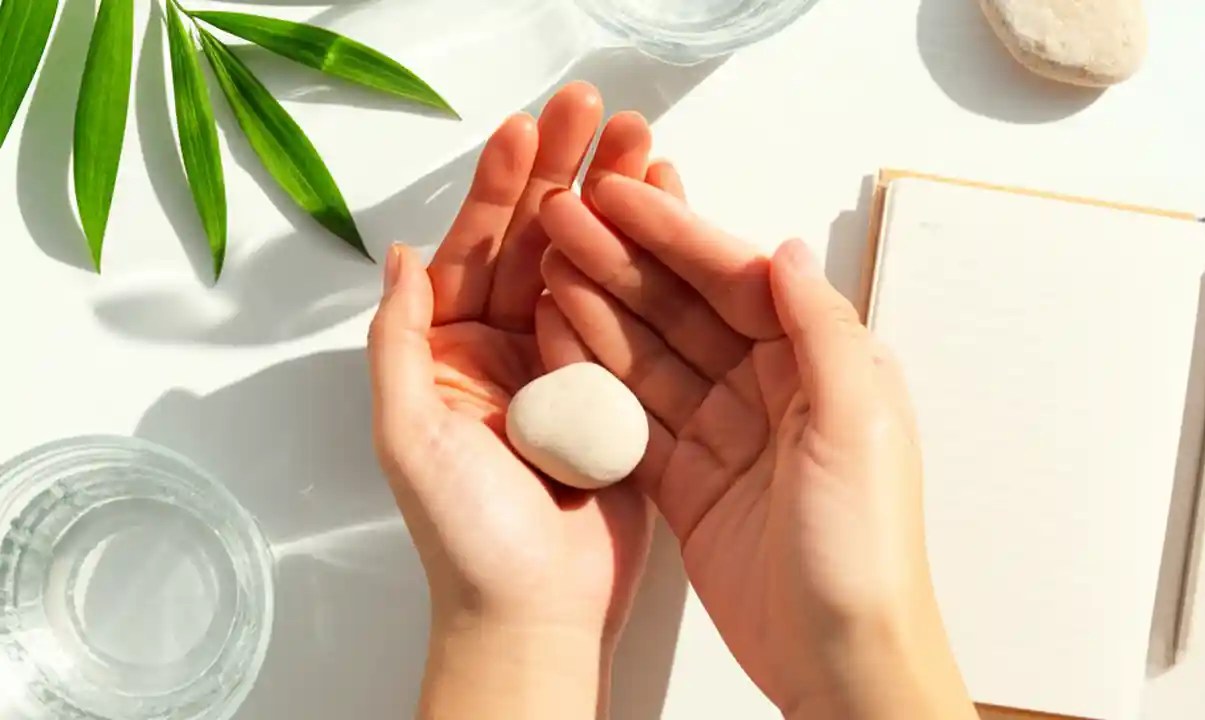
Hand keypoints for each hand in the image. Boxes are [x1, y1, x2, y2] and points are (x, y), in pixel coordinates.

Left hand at [366, 83, 683, 717]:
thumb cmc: (466, 538)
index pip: (476, 253)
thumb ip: (400, 343)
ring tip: (645, 147)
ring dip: (617, 207)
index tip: (528, 134)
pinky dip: (652, 268)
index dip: (501, 191)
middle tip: (597, 113)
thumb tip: (398, 258)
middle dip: (566, 175)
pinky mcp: (618, 394)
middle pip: (538, 246)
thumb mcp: (409, 436)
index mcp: (453, 355)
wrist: (535, 613)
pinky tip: (671, 220)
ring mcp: (567, 370)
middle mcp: (509, 353)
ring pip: (592, 271)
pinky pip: (634, 320)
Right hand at [538, 175, 976, 718]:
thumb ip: (820, 329)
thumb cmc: (864, 554)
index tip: (620, 196)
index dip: (674, 233)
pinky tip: (560, 342)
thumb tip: (785, 251)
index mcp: (821, 365)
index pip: (736, 280)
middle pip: (685, 309)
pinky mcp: (690, 482)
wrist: (838, 659)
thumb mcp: (856, 424)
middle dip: (624, 261)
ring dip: (601, 310)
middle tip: (565, 221)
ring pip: (652, 356)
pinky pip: (634, 416)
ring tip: (548, 267)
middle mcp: (773, 392)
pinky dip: (596, 380)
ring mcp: (727, 436)